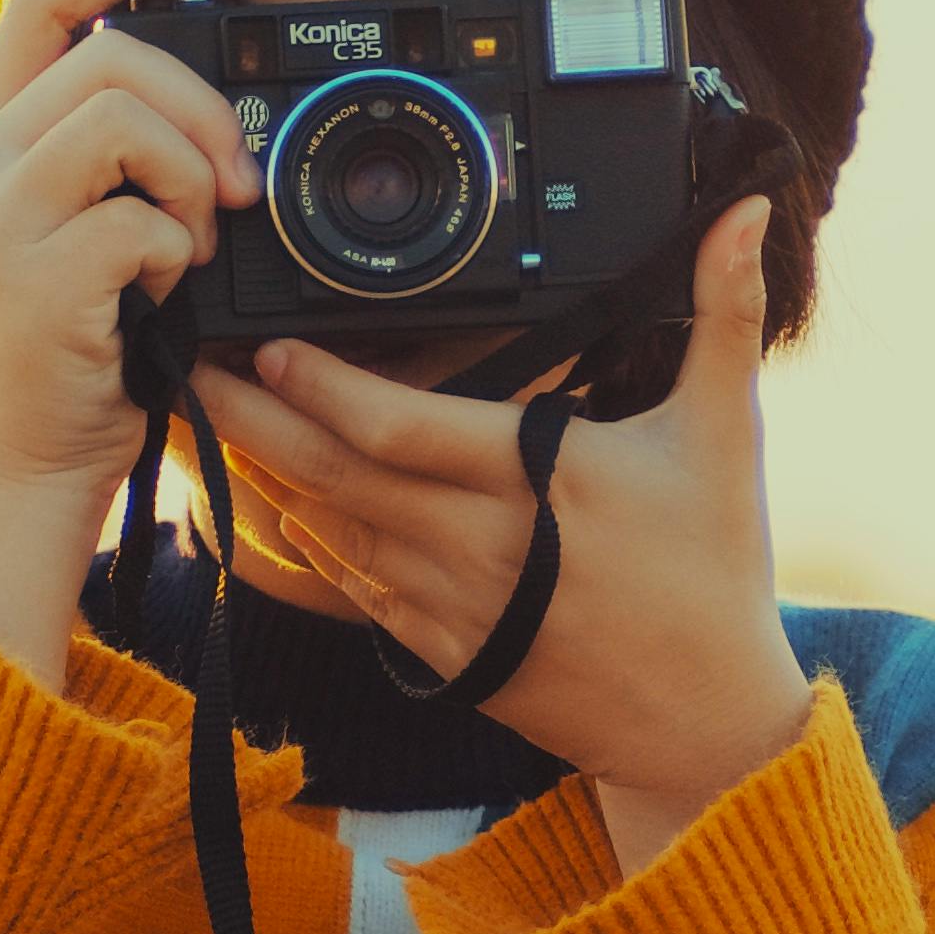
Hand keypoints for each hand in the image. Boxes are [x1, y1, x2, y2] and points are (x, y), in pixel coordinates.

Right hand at [0, 0, 259, 688]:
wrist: (30, 470)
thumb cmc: (77, 355)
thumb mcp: (74, 232)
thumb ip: (107, 154)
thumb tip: (204, 93)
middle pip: (111, 61)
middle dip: (203, 112)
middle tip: (236, 185)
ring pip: (127, 123)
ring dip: (192, 186)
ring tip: (190, 249)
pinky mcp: (28, 278)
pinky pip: (145, 221)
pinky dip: (180, 260)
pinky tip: (162, 302)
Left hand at [200, 189, 813, 869]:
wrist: (703, 722)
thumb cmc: (714, 571)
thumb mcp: (726, 431)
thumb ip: (727, 311)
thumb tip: (745, 212)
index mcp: (541, 480)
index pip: (404, 429)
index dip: (325, 389)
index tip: (270, 348)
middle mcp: (481, 544)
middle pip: (336, 477)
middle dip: (251, 421)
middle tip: (189, 368)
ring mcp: (452, 605)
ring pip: (328, 532)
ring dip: (261, 477)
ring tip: (201, 422)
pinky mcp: (440, 651)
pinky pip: (348, 590)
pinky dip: (299, 544)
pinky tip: (263, 502)